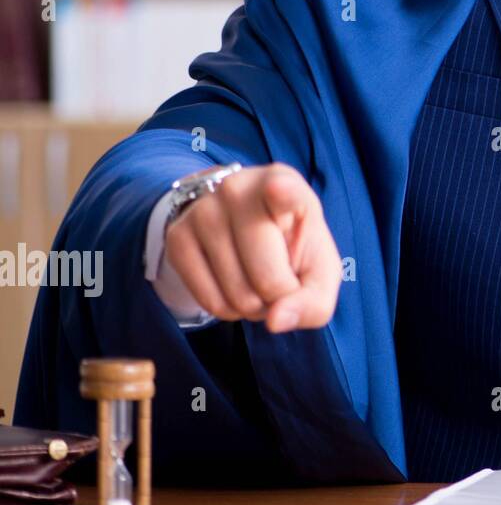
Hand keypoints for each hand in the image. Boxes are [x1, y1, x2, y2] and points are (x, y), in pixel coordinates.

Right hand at [162, 163, 342, 332]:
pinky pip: (208, 301)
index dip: (283, 192)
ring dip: (255, 307)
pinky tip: (235, 286)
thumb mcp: (319, 267)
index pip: (284, 189)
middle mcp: (239, 190)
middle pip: (268, 277)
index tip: (278, 188)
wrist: (245, 226)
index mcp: (285, 183)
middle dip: (280, 297)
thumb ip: (314, 301)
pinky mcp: (177, 237)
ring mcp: (203, 211)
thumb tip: (275, 320)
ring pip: (238, 294)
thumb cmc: (292, 245)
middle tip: (282, 280)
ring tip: (258, 280)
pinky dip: (228, 310)